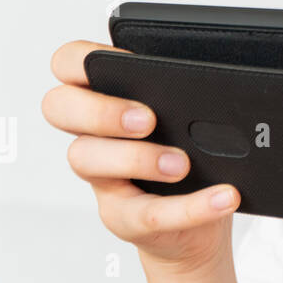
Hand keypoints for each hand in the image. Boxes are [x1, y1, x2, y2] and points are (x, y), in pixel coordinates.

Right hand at [43, 40, 240, 278]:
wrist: (197, 222)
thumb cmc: (190, 152)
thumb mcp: (189, 113)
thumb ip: (186, 90)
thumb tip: (217, 76)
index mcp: (106, 97)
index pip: (68, 64)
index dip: (80, 59)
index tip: (121, 61)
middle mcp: (93, 134)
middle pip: (59, 108)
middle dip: (101, 110)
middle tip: (147, 119)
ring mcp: (103, 177)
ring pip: (88, 160)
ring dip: (139, 159)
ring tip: (183, 165)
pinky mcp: (124, 216)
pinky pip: (146, 213)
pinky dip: (191, 207)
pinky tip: (223, 197)